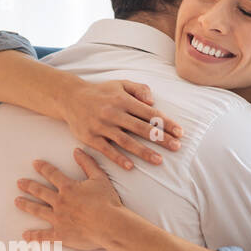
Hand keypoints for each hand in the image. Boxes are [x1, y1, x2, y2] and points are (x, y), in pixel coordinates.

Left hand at [14, 149, 123, 250]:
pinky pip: (44, 235)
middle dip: (28, 186)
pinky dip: (34, 236)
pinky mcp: (60, 235)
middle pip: (40, 191)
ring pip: (37, 210)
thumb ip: (88, 163)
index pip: (52, 174)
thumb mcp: (100, 178)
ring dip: (26, 205)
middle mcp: (59, 202)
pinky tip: (25, 235)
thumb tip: (77, 151)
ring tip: (17, 201)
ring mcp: (58, 219)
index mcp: (68, 188)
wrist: (109, 225)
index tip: (35, 163)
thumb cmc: (107, 202)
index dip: (43, 167)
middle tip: (19, 183)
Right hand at [57, 78, 182, 169]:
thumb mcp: (120, 84)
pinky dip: (118, 158)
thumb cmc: (101, 93)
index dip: (166, 123)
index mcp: (123, 100)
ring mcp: (102, 127)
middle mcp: (114, 113)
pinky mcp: (91, 138)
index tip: (180, 133)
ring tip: (159, 160)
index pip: (149, 113)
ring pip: (126, 141)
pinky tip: (131, 166)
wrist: (70, 98)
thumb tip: (153, 102)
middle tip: (176, 147)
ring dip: (143, 151)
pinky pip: (106, 150)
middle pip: (141, 128)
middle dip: (160, 138)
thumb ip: (139, 89)